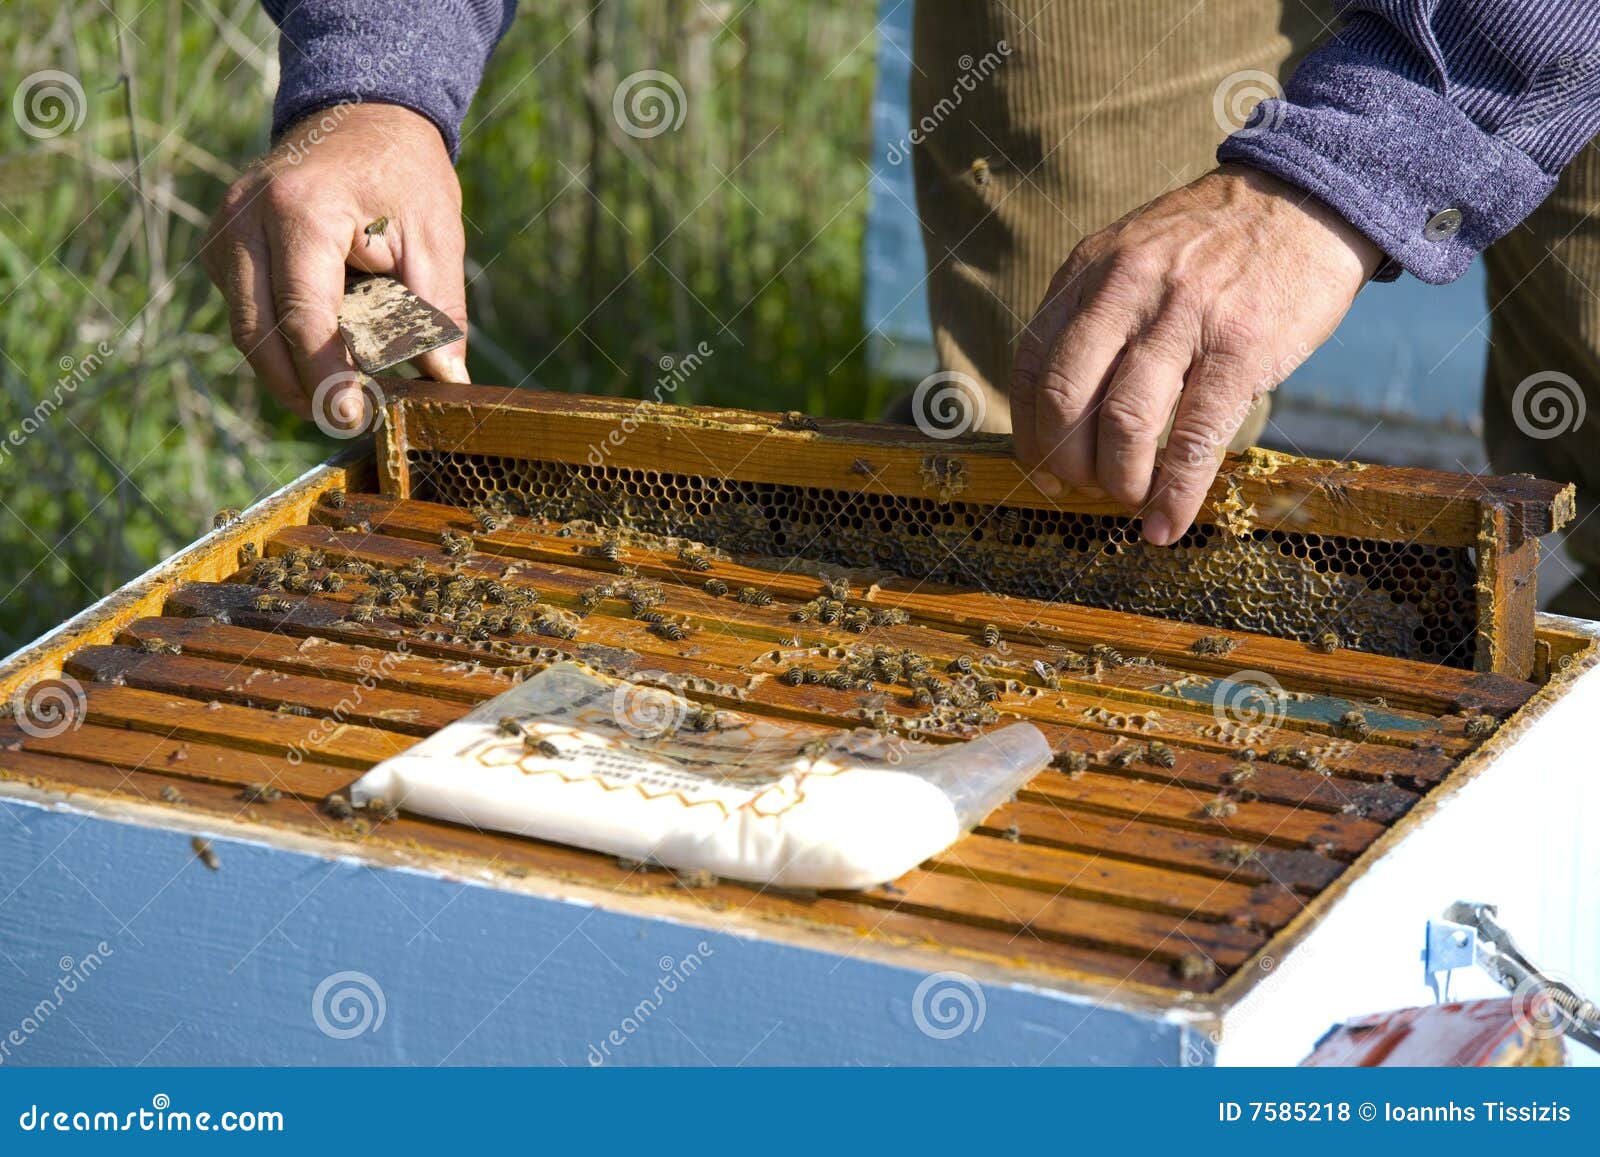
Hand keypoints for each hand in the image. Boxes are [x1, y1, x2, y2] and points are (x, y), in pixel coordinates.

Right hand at [201, 103, 469, 425]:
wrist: (361, 117)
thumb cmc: (404, 176)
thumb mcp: (436, 236)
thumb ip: (438, 312)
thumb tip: (449, 383)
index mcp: (302, 210)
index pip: (305, 315)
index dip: (326, 376)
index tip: (351, 417)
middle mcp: (247, 218)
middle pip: (259, 333)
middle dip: (301, 387)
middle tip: (347, 420)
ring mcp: (224, 229)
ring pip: (245, 329)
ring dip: (287, 370)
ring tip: (339, 393)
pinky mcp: (221, 244)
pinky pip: (244, 310)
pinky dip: (278, 339)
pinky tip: (319, 349)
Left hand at [1010, 163, 1380, 544]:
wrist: (1310, 196)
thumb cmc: (1218, 243)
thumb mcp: (1135, 254)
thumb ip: (1096, 313)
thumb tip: (1068, 408)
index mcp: (1091, 270)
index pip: (1034, 364)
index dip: (1030, 429)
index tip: (1042, 465)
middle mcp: (1126, 291)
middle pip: (1066, 400)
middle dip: (1066, 463)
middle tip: (1083, 489)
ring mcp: (1183, 318)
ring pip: (1123, 424)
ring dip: (1117, 482)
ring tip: (1127, 500)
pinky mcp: (1241, 349)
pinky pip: (1194, 439)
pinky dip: (1174, 494)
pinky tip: (1165, 525)